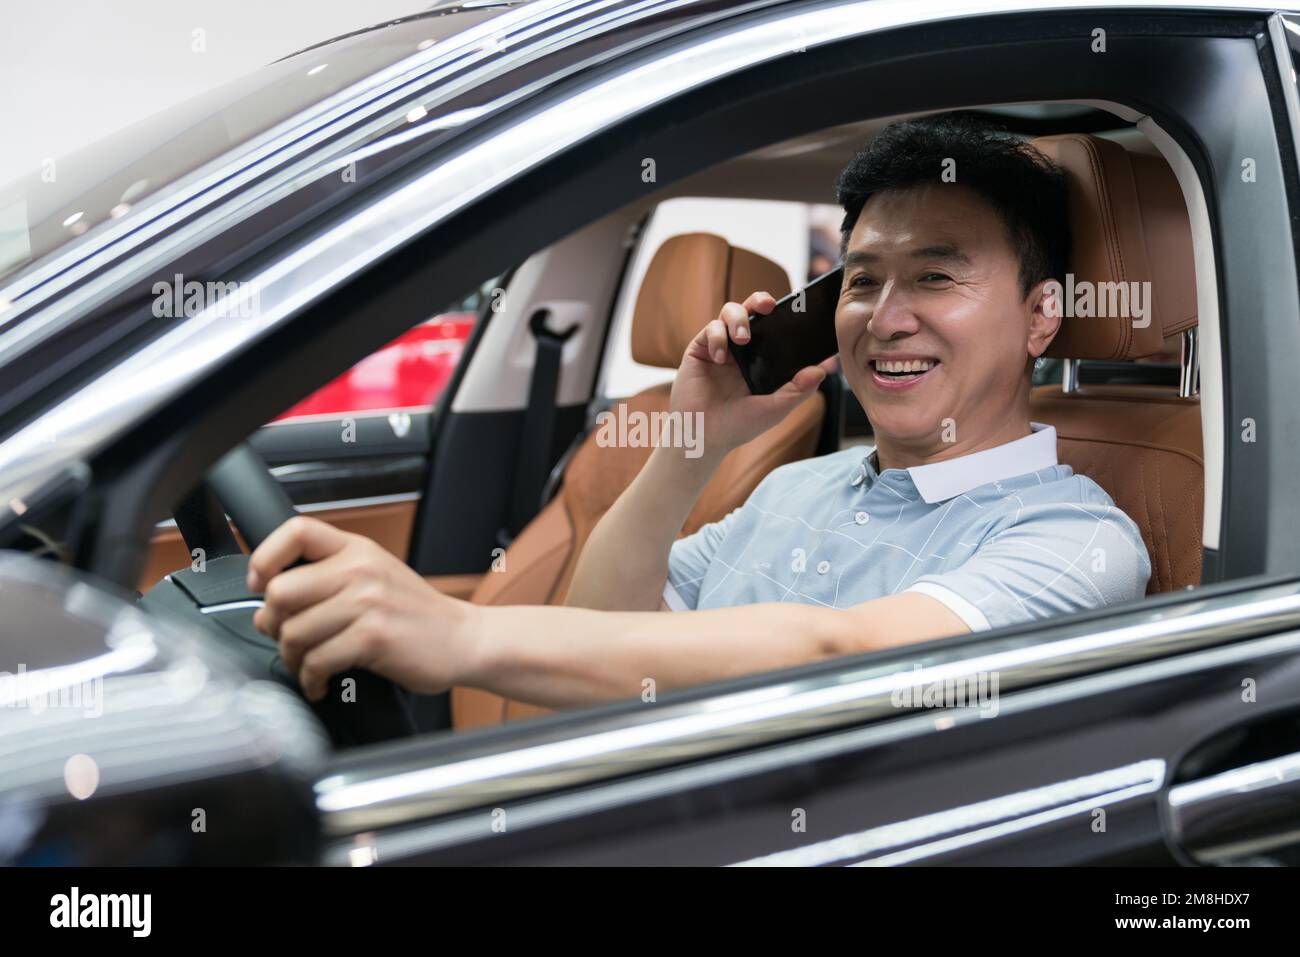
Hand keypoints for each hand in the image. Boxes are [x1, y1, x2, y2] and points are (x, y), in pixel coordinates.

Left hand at [246, 516, 478, 699]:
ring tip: (305, 666)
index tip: (260, 583)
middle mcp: (361, 569)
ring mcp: (368, 603)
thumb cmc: (415, 614)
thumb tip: (267, 602)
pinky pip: (317, 661)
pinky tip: (321, 682)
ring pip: (294, 632)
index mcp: (357, 549)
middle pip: (280, 590)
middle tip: (285, 638)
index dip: (265, 557)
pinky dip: (311, 680)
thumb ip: (328, 578)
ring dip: (291, 659)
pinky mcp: (373, 637)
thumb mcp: (375, 577)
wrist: (464, 639)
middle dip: (272, 623)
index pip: (296, 531)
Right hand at [671, 290, 837, 458]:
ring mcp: (722, 347)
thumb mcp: (774, 409)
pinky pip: (711, 329)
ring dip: (739, 318)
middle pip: (753, 310)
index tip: (800, 313)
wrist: (702, 437)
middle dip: (761, 300)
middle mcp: (743, 349)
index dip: (788, 318)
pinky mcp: (700, 348)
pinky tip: (720, 358)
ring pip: (731, 311)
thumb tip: (822, 370)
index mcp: (763, 359)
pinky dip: (717, 337)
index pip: (777, 329)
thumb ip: (798, 390)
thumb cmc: (738, 425)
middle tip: (768, 306)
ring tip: (743, 338)